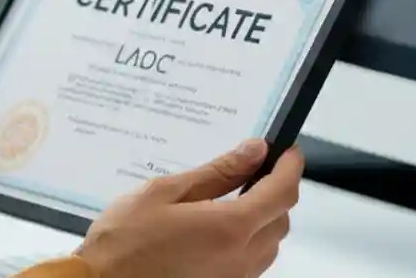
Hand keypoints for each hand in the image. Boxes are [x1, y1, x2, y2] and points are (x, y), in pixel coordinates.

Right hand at [76, 141, 303, 277]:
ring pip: (270, 243)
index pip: (280, 193)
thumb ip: (216, 173)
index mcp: (229, 227)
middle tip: (255, 170)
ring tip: (233, 198)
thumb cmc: (125, 239)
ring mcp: (236, 277)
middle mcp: (242, 257)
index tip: (286, 151)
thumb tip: (253, 152)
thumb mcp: (165, 192)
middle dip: (276, 191)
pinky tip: (219, 228)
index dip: (289, 168)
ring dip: (263, 217)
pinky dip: (249, 239)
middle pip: (281, 219)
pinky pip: (253, 261)